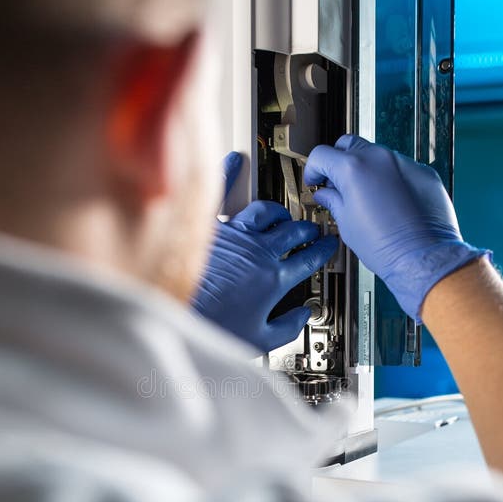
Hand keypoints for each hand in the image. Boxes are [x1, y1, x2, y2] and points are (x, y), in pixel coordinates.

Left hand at [193, 153, 338, 352]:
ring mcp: (234, 236)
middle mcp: (258, 251)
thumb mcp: (260, 340)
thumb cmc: (211, 326)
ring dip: (278, 212)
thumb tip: (302, 316)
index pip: (309, 259)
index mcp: (274, 278)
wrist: (174, 314)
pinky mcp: (209, 229)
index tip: (328, 246)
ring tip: (281, 215)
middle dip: (307, 229)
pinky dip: (229, 173)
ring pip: (265, 212)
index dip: (323, 251)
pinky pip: (220, 192)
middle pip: (292, 231)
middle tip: (311, 229)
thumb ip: (288, 327)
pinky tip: (234, 161)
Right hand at [304, 135, 488, 321]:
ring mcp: (403, 163)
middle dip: (338, 161)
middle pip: (348, 145)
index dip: (313, 169)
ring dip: (366, 169)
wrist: (421, 257)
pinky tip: (390, 201)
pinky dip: (391, 178)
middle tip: (337, 183)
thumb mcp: (347, 223)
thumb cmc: (385, 246)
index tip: (316, 180)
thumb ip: (333, 201)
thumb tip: (326, 195)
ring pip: (376, 155)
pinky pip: (400, 168)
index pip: (322, 154)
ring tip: (366, 196)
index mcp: (353, 169)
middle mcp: (379, 158)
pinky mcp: (423, 173)